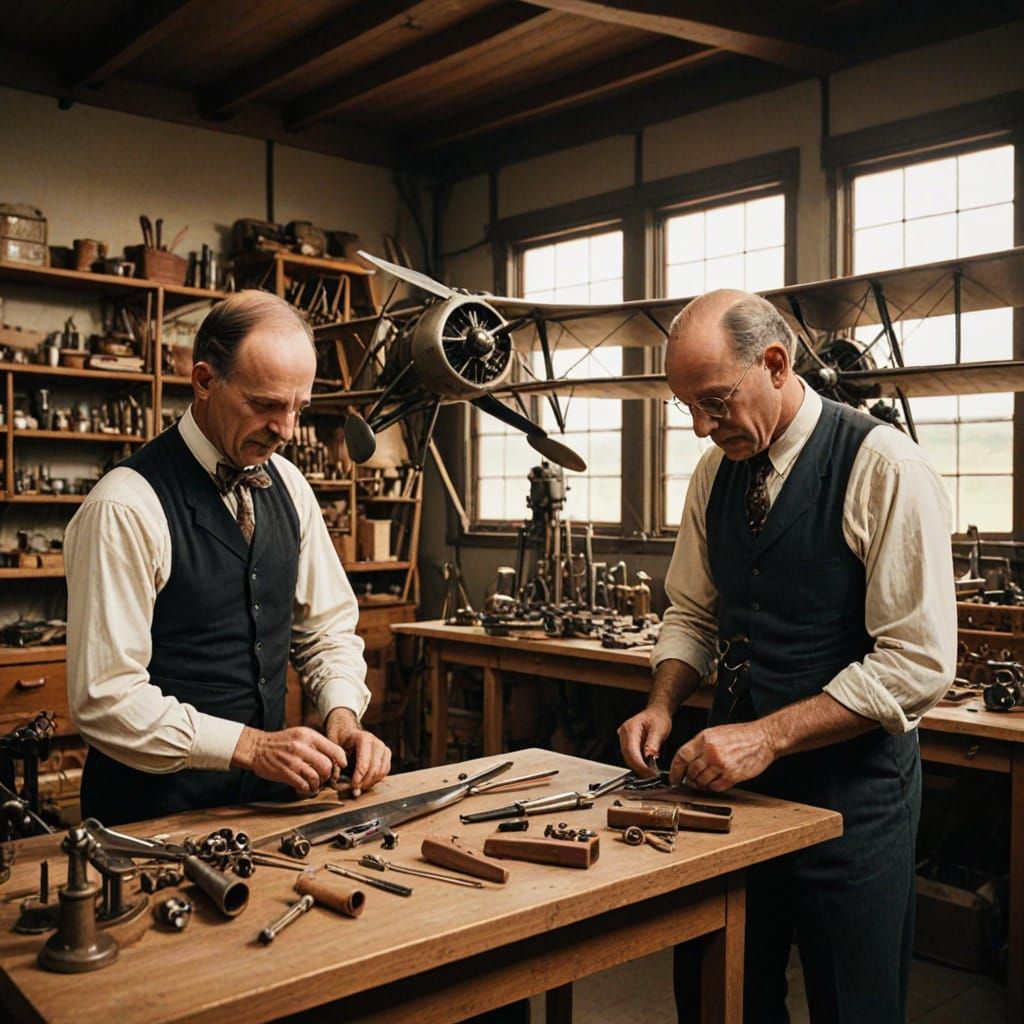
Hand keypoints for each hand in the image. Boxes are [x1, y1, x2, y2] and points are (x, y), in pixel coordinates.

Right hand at [230, 725, 346, 795]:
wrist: (257, 747)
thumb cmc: (282, 742)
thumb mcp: (301, 735)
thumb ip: (317, 744)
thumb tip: (335, 757)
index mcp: (309, 736)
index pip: (334, 749)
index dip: (341, 760)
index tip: (341, 766)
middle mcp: (302, 747)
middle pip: (327, 765)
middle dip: (329, 775)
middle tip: (325, 778)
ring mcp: (293, 760)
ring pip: (316, 777)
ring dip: (318, 784)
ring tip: (315, 785)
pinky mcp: (285, 772)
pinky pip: (302, 784)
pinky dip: (307, 789)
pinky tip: (306, 787)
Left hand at [325, 707, 390, 796]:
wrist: (347, 733)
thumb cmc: (340, 741)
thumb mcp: (335, 750)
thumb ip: (336, 766)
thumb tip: (338, 783)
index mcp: (363, 738)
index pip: (364, 763)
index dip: (358, 778)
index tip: (352, 786)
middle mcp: (376, 742)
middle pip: (374, 769)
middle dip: (364, 782)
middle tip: (354, 789)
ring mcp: (383, 747)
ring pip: (381, 771)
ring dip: (370, 782)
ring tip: (359, 787)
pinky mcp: (386, 754)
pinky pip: (385, 771)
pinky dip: (376, 779)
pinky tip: (366, 782)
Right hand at [617, 707, 673, 774]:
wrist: (657, 712)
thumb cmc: (658, 718)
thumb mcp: (659, 730)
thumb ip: (653, 744)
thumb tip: (648, 758)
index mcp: (630, 729)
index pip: (631, 752)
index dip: (640, 766)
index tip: (650, 774)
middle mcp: (623, 734)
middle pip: (627, 757)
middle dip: (639, 769)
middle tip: (652, 776)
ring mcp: (624, 739)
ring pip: (628, 758)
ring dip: (638, 768)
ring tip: (651, 773)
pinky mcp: (628, 744)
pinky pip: (630, 756)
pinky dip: (638, 764)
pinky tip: (647, 767)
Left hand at [669, 721, 775, 790]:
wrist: (763, 738)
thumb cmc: (741, 735)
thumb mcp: (715, 733)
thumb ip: (700, 745)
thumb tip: (686, 760)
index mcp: (704, 738)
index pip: (681, 756)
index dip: (675, 769)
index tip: (674, 777)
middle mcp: (711, 751)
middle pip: (691, 771)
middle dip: (689, 778)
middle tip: (692, 779)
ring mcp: (721, 764)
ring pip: (702, 782)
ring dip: (701, 784)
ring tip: (707, 779)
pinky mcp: (732, 775)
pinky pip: (715, 787)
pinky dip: (713, 787)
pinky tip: (717, 781)